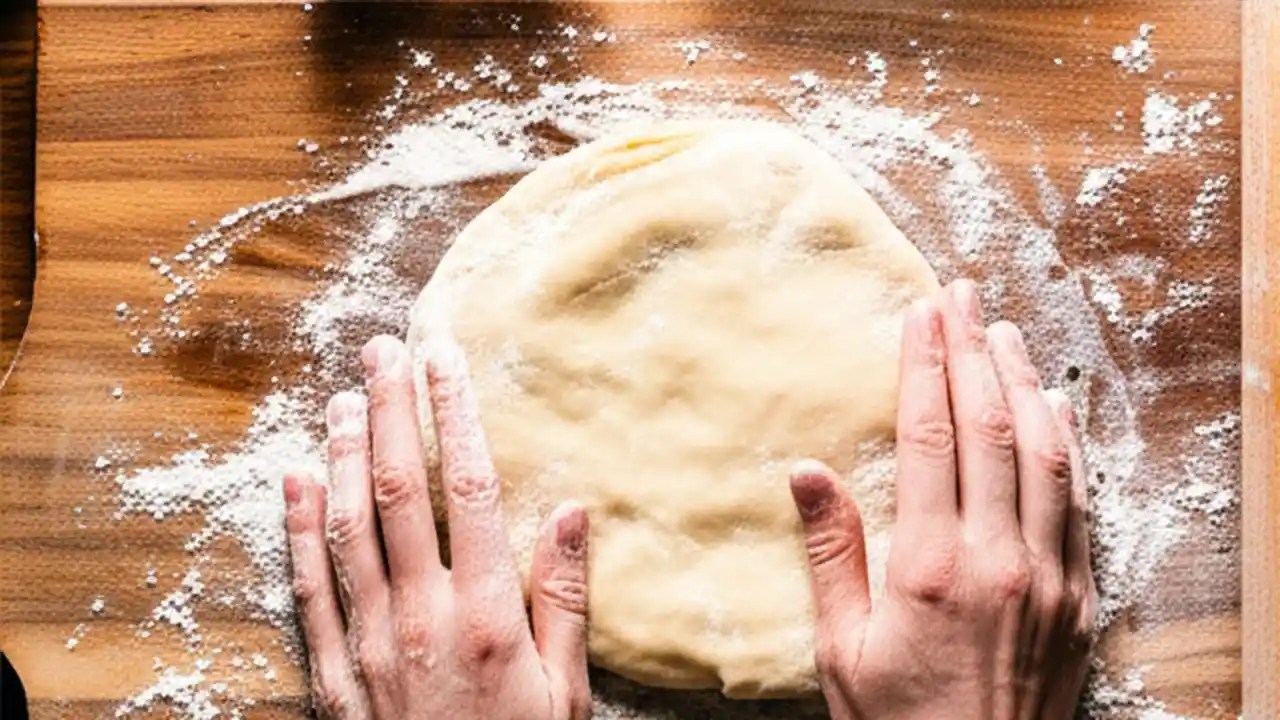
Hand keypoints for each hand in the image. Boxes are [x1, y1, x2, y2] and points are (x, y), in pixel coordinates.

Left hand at [283, 334, 591, 719]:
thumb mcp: (566, 690)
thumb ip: (564, 598)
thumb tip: (567, 510)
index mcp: (488, 615)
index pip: (468, 488)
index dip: (454, 413)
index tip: (444, 357)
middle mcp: (421, 616)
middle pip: (398, 490)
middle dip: (389, 410)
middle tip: (381, 350)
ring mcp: (367, 643)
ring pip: (347, 525)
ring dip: (343, 453)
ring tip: (342, 396)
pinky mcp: (331, 673)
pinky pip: (306, 587)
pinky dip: (296, 526)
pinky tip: (294, 478)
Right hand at [790, 279, 1095, 719]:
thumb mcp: (842, 650)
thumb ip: (831, 555)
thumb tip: (806, 472)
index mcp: (930, 568)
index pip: (930, 437)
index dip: (924, 366)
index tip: (919, 314)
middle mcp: (998, 561)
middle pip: (992, 428)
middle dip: (974, 350)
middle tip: (961, 294)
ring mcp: (1049, 579)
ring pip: (1047, 455)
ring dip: (1025, 384)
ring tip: (1005, 332)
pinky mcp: (1080, 601)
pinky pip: (1080, 503)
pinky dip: (1068, 446)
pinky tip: (1054, 412)